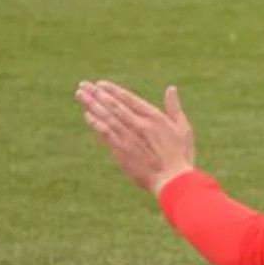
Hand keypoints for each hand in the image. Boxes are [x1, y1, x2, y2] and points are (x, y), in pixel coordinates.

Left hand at [77, 80, 197, 196]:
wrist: (173, 180)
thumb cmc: (181, 155)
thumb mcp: (183, 128)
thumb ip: (174, 108)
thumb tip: (171, 88)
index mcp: (155, 117)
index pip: (129, 99)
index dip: (113, 90)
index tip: (101, 84)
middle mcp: (139, 125)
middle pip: (114, 105)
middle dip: (97, 94)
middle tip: (83, 85)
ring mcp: (129, 138)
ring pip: (107, 117)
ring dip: (92, 105)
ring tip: (80, 95)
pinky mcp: (122, 150)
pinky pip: (106, 133)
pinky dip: (96, 123)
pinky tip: (88, 116)